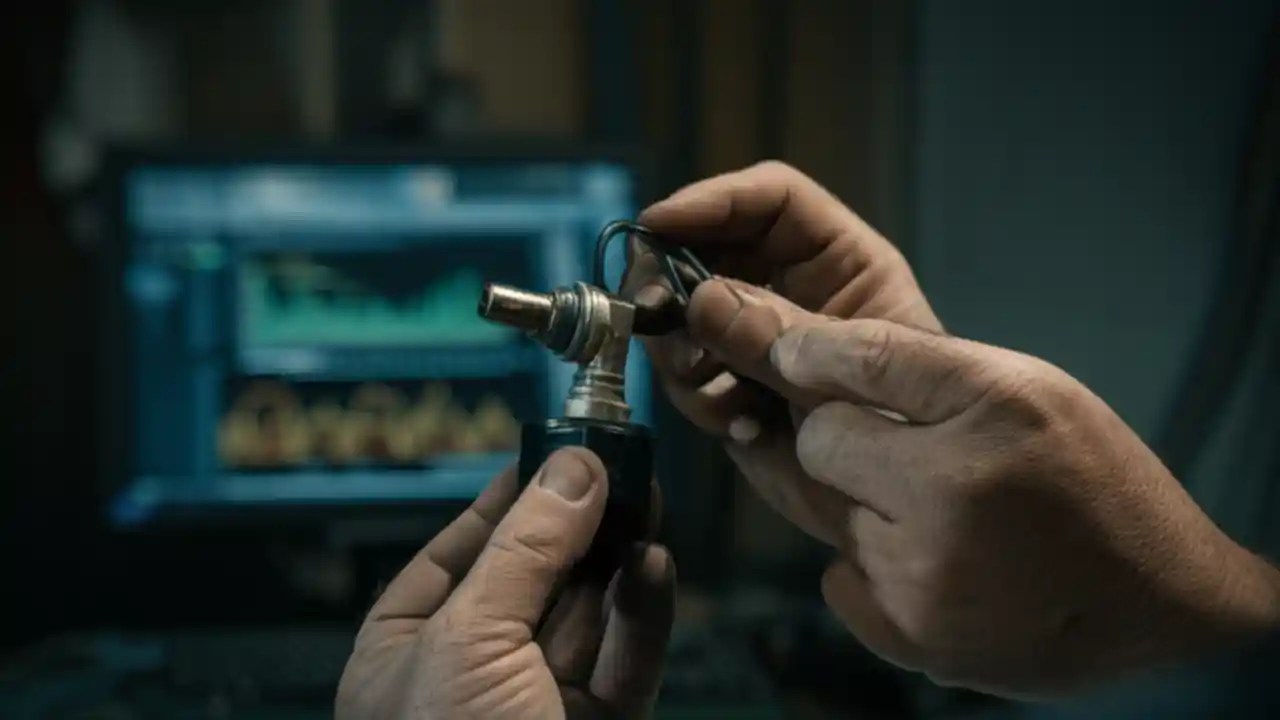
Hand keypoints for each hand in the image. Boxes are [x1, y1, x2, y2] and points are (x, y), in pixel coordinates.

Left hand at [336, 448, 675, 718]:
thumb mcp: (469, 638)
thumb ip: (527, 548)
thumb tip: (573, 469)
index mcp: (405, 652)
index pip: (456, 554)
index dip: (505, 502)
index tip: (551, 456)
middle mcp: (468, 676)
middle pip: (532, 578)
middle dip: (576, 525)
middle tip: (619, 468)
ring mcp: (534, 707)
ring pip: (586, 616)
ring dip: (617, 560)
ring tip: (647, 500)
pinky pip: (625, 663)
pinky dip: (643, 616)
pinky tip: (655, 568)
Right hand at [624, 161, 938, 546]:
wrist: (906, 518)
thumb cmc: (913, 430)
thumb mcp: (854, 370)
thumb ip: (779, 332)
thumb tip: (700, 299)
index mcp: (838, 262)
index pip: (771, 201)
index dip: (714, 201)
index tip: (656, 225)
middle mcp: (789, 292)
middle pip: (709, 248)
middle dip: (674, 280)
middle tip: (650, 314)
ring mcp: (753, 343)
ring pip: (685, 314)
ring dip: (684, 350)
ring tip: (715, 390)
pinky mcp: (730, 391)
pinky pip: (687, 376)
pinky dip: (700, 400)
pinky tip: (741, 428)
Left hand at [674, 284, 1279, 695]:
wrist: (1157, 601)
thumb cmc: (1092, 478)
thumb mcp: (1017, 385)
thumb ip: (897, 359)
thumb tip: (782, 348)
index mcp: (976, 440)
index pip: (836, 385)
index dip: (812, 359)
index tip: (781, 342)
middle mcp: (938, 524)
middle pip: (818, 448)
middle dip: (846, 435)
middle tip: (904, 443)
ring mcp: (917, 596)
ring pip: (824, 513)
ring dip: (861, 498)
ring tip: (940, 504)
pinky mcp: (908, 643)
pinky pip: (840, 576)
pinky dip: (870, 560)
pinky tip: (936, 555)